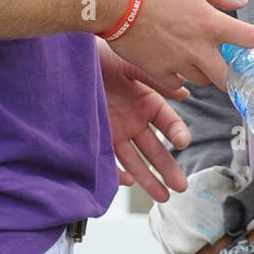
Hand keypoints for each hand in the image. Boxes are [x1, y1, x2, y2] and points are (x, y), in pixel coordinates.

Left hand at [97, 39, 190, 203]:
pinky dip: (118, 173)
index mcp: (147, 102)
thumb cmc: (102, 57)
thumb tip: (184, 90)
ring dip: (150, 179)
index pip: (168, 122)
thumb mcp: (130, 65)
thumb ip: (155, 80)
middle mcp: (134, 120)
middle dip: (169, 168)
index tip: (183, 142)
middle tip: (182, 186)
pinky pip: (109, 161)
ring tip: (164, 197)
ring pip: (136, 160)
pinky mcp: (98, 139)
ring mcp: (117, 132)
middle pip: (156, 149)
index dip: (177, 132)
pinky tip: (129, 181)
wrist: (69, 60)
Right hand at [109, 0, 253, 90]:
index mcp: (210, 23)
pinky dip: (181, 77)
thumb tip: (242, 1)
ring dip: (207, 73)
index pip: (250, 38)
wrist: (116, 2)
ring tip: (201, 60)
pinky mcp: (158, 71)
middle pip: (228, 77)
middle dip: (236, 79)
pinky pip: (178, 83)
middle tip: (238, 74)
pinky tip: (178, 66)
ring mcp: (178, 63)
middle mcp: (198, 48)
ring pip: (202, 80)